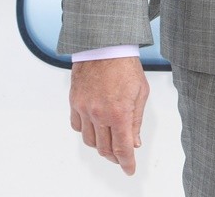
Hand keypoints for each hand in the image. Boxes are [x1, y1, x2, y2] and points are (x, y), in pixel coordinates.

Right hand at [70, 57, 149, 174]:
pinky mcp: (74, 102)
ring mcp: (84, 108)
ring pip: (90, 141)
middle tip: (121, 156)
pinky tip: (95, 127)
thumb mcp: (140, 92)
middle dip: (115, 157)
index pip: (122, 148)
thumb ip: (136, 120)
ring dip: (101, 145)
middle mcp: (99, 114)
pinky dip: (87, 131)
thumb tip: (134, 142)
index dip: (126, 163)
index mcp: (119, 112)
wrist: (105, 45)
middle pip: (105, 149)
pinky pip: (78, 126)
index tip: (129, 169)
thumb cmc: (125, 64)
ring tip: (109, 141)